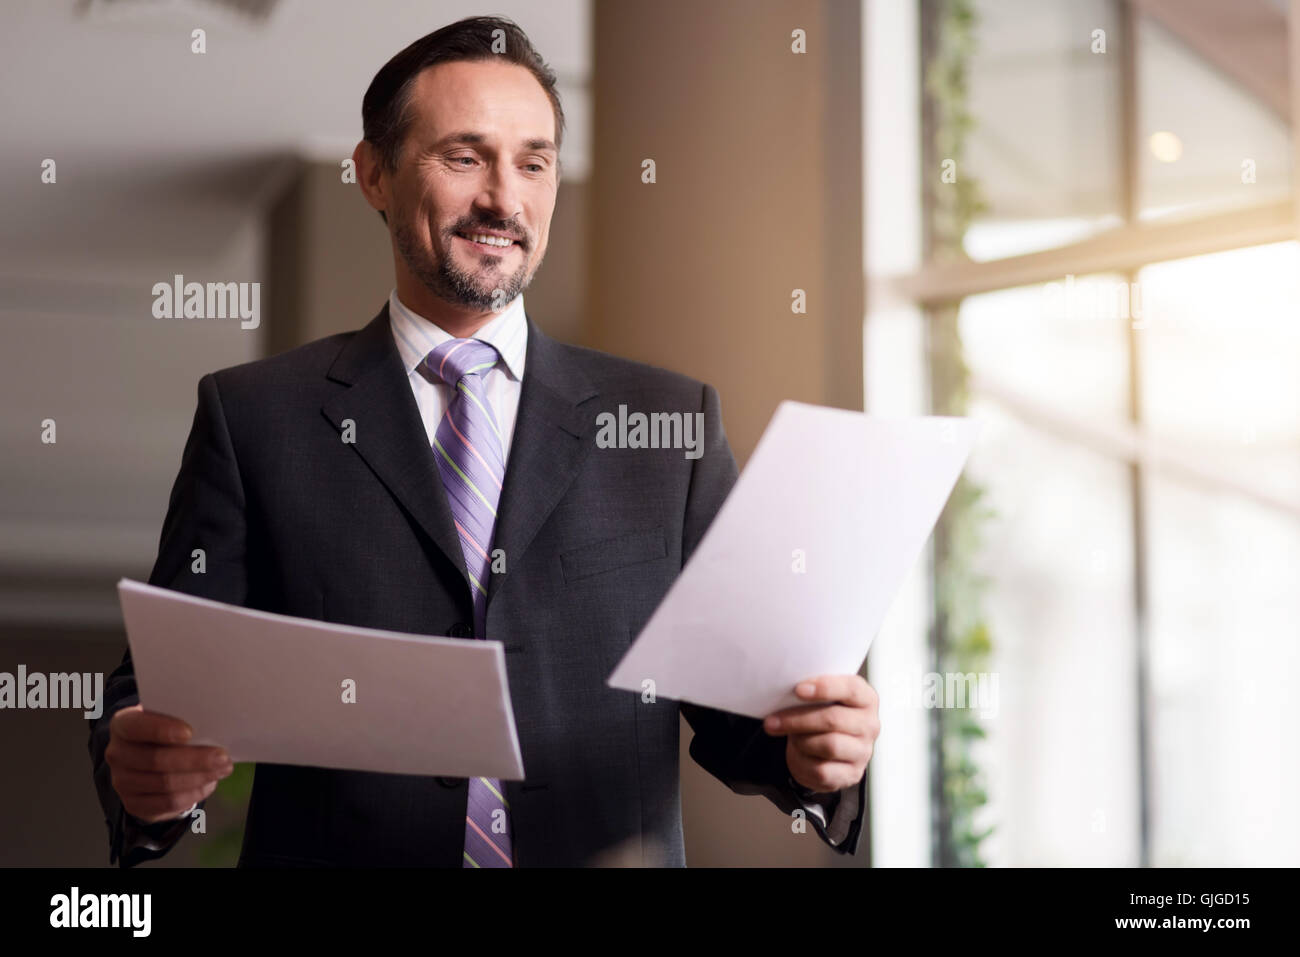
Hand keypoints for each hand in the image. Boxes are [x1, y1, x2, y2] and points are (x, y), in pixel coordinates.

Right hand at [105, 704, 233, 823]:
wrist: (147, 756)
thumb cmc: (164, 730)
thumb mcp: (168, 718)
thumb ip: (182, 718)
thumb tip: (212, 726)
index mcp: (122, 725)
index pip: (137, 727)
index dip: (162, 730)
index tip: (189, 732)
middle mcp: (117, 754)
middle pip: (155, 760)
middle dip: (194, 759)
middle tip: (222, 757)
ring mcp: (122, 782)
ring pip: (165, 784)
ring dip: (199, 778)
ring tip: (222, 769)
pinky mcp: (134, 804)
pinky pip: (167, 803)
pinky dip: (192, 794)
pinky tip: (208, 784)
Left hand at [763, 675, 879, 792]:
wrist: (826, 749)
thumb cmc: (823, 714)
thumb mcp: (822, 698)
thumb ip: (813, 690)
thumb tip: (784, 689)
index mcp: (866, 699)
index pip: (850, 689)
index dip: (824, 688)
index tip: (798, 689)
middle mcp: (870, 725)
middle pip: (833, 719)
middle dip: (798, 719)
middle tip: (772, 720)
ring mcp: (863, 752)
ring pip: (828, 745)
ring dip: (800, 740)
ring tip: (790, 736)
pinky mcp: (851, 774)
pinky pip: (823, 770)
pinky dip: (803, 761)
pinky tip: (797, 753)